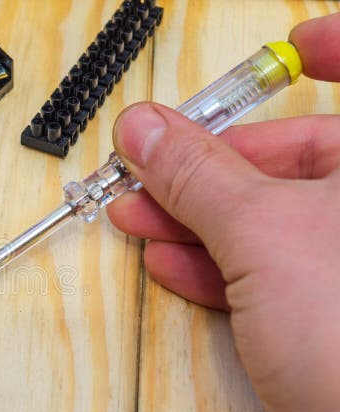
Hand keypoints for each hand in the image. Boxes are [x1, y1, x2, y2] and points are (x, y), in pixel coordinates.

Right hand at [107, 12, 339, 411]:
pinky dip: (219, 266)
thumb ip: (198, 175)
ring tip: (139, 218)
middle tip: (150, 165)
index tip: (289, 47)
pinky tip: (173, 264)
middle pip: (300, 158)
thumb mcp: (260, 235)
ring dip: (199, 220)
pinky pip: (271, 271)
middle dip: (214, 165)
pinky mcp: (330, 316)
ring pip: (273, 221)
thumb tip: (147, 131)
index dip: (332, 52)